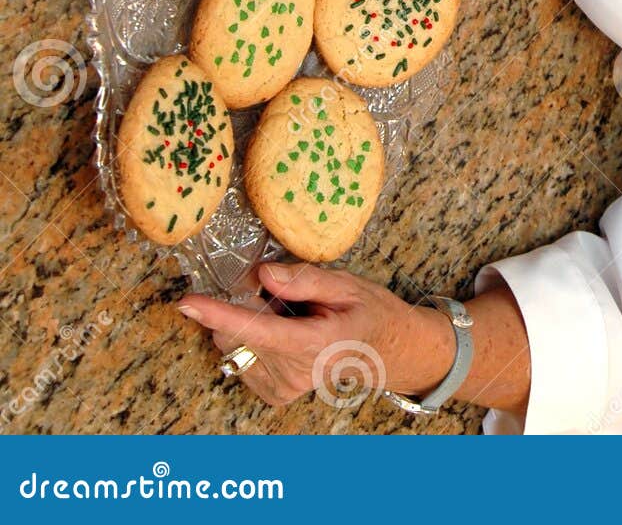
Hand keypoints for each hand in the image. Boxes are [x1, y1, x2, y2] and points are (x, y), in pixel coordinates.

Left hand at [177, 262, 454, 407]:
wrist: (385, 351)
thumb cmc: (369, 313)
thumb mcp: (348, 285)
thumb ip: (306, 280)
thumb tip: (263, 275)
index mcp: (316, 342)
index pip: (257, 329)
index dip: (218, 314)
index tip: (188, 302)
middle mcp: (295, 371)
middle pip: (238, 336)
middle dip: (239, 308)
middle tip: (270, 291)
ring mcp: (284, 387)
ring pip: (235, 348)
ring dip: (244, 325)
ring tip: (282, 315)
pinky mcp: (275, 393)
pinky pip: (241, 360)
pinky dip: (249, 341)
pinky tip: (278, 333)